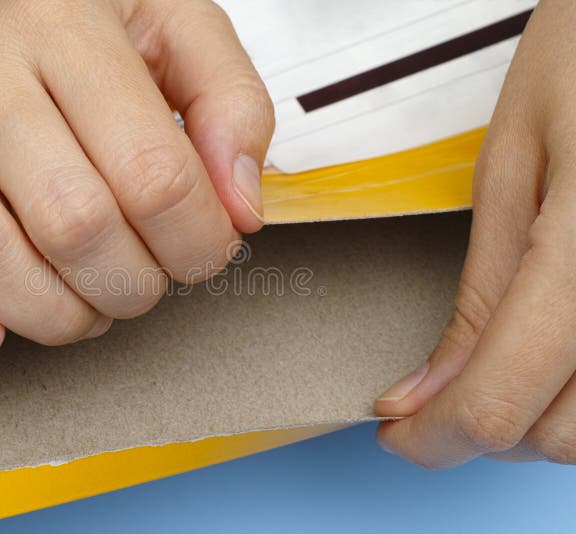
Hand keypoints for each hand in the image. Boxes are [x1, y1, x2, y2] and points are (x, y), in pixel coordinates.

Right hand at [0, 0, 273, 357]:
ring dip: (52, 313)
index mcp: (67, 31)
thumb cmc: (79, 20)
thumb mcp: (180, 28)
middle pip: (70, 223)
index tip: (204, 249)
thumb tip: (239, 210)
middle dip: (131, 286)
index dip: (197, 242)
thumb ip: (233, 108)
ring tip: (89, 307)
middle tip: (148, 280)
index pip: (151, 174)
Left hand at [375, 0, 575, 467]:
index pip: (502, 400)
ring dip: (537, 421)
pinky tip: (552, 353)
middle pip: (560, 437)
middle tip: (434, 392)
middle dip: (481, 429)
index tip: (395, 431)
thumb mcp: (513, 163)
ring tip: (494, 370)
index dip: (434, 437)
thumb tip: (428, 387)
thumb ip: (481, 288)